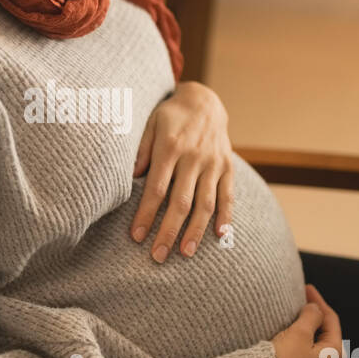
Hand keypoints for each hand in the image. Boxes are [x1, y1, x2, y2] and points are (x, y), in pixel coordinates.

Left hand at [130, 80, 234, 261]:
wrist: (204, 101)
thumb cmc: (169, 117)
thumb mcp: (150, 125)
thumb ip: (141, 151)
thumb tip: (130, 178)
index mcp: (171, 148)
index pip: (157, 189)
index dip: (146, 214)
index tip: (136, 236)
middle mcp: (194, 157)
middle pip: (181, 201)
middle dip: (169, 231)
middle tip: (158, 256)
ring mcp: (214, 163)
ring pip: (206, 203)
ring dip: (196, 230)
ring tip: (185, 253)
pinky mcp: (228, 166)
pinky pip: (228, 194)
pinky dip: (226, 215)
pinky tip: (219, 235)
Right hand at [271, 284, 343, 357]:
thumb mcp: (299, 334)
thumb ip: (310, 317)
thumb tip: (314, 309)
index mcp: (336, 353)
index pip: (331, 319)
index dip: (318, 301)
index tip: (306, 288)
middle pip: (324, 332)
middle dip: (312, 315)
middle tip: (300, 300)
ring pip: (313, 344)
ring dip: (304, 329)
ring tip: (291, 316)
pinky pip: (303, 355)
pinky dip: (297, 342)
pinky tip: (286, 337)